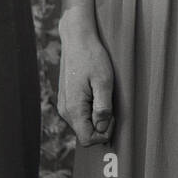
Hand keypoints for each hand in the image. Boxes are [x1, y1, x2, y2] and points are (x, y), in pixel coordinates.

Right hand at [58, 21, 114, 146]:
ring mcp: (64, 104)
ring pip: (83, 124)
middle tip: (111, 105)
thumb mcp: (104, 81)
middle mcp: (65, 110)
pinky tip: (96, 93)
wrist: (77, 39)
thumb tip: (102, 128)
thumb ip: (103, 108)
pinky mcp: (66, 99)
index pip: (87, 139)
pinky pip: (80, 114)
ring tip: (104, 96)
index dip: (104, 134)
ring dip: (96, 117)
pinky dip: (90, 110)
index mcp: (74, 108)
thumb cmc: (92, 57)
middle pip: (85, 133)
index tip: (113, 116)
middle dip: (101, 125)